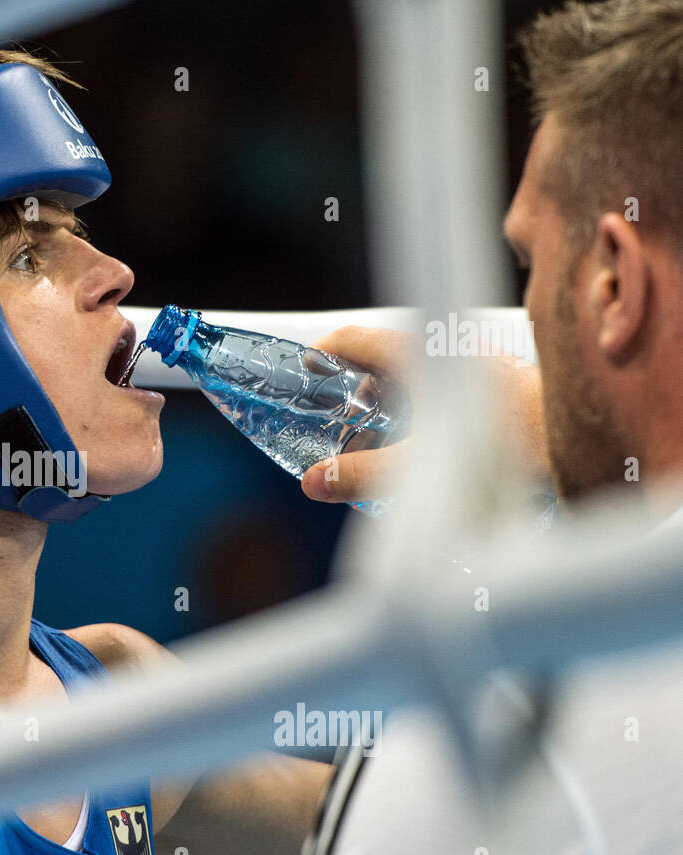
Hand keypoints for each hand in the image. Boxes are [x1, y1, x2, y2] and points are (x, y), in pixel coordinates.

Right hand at [298, 324, 549, 503]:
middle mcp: (448, 351)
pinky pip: (447, 386)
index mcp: (420, 354)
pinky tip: (431, 442)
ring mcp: (477, 365)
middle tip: (340, 416)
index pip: (356, 339)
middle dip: (357, 386)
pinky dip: (426, 406)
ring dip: (394, 399)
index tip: (305, 368)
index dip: (324, 353)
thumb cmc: (507, 442)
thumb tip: (314, 481)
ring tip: (382, 435)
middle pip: (386, 358)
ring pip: (420, 373)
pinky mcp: (500, 384)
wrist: (582, 439)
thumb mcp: (419, 466)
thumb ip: (362, 475)